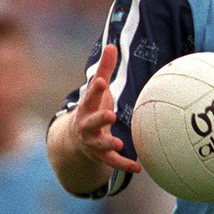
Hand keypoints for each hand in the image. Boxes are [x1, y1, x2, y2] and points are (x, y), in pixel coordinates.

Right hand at [72, 45, 140, 173]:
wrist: (75, 139)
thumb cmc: (92, 108)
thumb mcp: (97, 91)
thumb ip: (105, 69)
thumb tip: (112, 45)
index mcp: (87, 107)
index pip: (91, 97)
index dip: (96, 90)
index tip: (103, 82)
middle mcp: (86, 125)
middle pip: (91, 122)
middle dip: (99, 118)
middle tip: (109, 115)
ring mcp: (92, 142)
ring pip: (99, 145)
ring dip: (108, 144)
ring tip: (118, 144)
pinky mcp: (100, 156)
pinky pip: (112, 162)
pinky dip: (124, 165)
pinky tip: (138, 168)